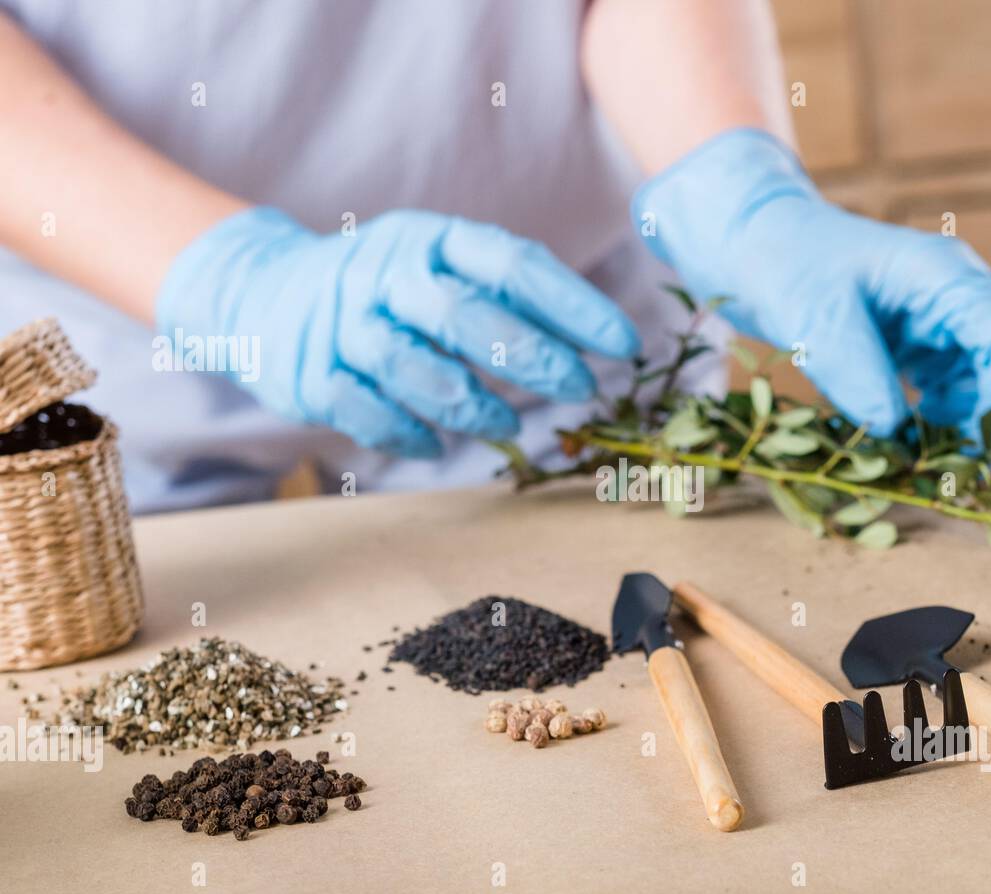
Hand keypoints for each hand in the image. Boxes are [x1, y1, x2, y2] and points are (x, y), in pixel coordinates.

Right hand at [155, 207, 639, 456]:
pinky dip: (409, 435)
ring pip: (418, 371)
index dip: (573, 305)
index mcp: (428, 240)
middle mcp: (385, 275)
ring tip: (507, 427)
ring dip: (474, 408)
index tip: (622, 343)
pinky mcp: (311, 374)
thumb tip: (588, 344)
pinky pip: (368, 413)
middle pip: (467, 318)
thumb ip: (497, 293)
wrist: (257, 289)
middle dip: (532, 357)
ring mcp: (343, 325)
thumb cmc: (380, 286)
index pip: (512, 265)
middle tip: (579, 387)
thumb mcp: (434, 264)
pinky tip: (435, 446)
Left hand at [632, 129, 990, 460]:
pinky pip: (951, 397)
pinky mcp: (922, 351)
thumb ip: (858, 376)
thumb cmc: (788, 266)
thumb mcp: (818, 320)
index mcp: (947, 278)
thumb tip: (896, 436)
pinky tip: (926, 462)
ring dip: (977, 436)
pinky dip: (945, 431)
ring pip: (985, 389)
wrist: (757, 250)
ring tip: (961, 486)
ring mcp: (943, 326)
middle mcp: (959, 300)